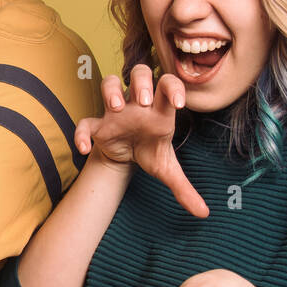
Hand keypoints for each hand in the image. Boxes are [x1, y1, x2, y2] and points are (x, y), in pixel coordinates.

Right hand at [75, 65, 207, 217]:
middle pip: (139, 73)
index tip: (179, 103)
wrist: (126, 158)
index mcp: (159, 108)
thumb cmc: (149, 151)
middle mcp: (137, 103)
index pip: (168, 84)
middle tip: (144, 101)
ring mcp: (116, 112)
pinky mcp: (97, 125)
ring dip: (112, 91)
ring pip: (110, 82)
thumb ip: (184, 188)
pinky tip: (84, 150)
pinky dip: (82, 133)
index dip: (174, 88)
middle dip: (141, 82)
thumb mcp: (167, 169)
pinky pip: (85, 122)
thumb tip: (204, 214)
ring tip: (118, 107)